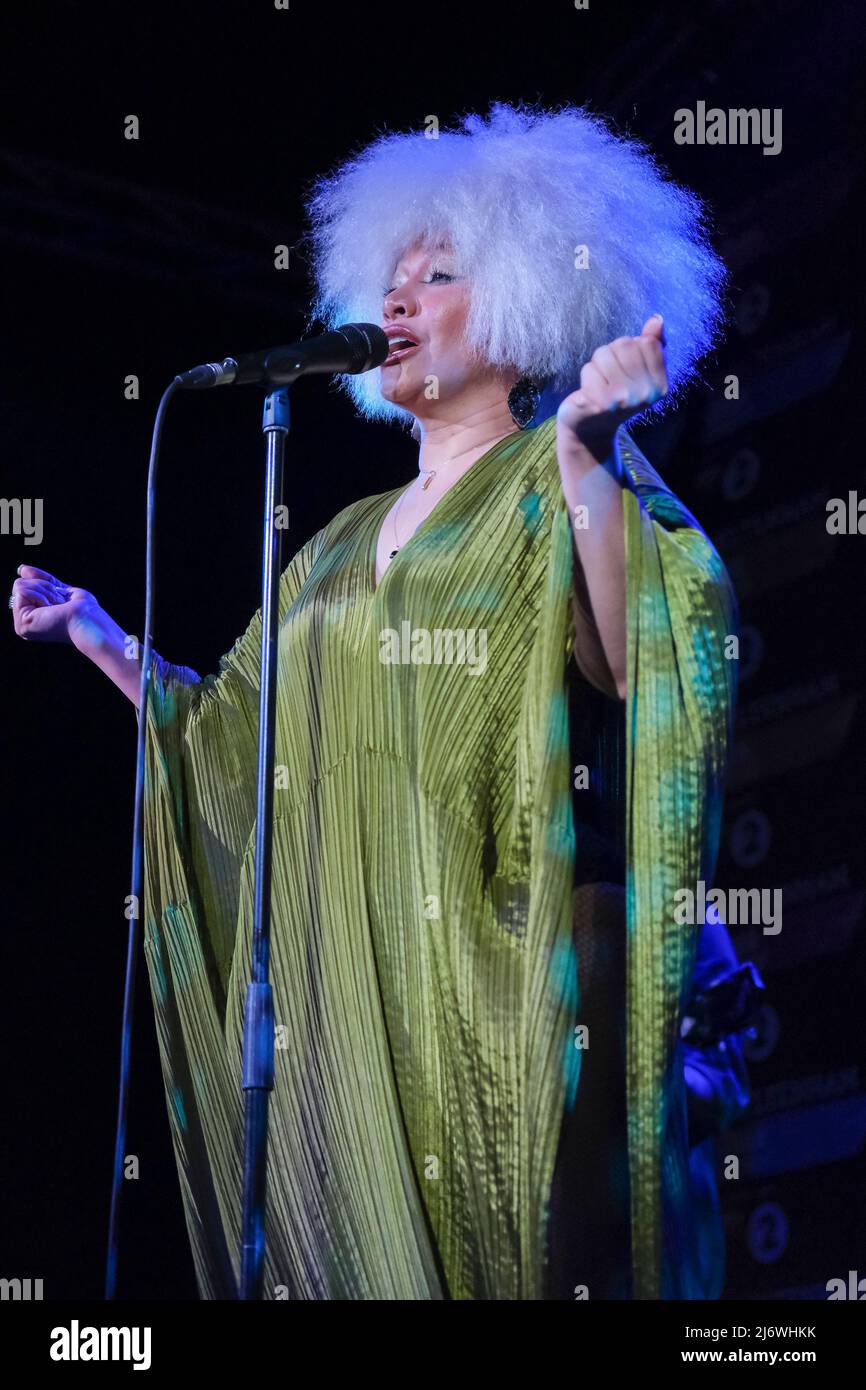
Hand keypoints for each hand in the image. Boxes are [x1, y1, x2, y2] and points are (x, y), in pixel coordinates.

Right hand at [9, 564, 100, 645]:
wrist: (89, 621)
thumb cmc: (83, 610)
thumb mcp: (61, 590)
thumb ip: (42, 581)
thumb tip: (22, 568)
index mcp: (33, 616)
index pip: (26, 585)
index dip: (45, 584)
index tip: (61, 599)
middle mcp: (24, 622)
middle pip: (20, 583)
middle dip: (44, 586)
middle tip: (59, 603)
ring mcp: (21, 624)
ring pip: (19, 585)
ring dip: (44, 591)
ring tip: (56, 606)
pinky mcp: (22, 623)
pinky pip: (21, 591)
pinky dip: (40, 595)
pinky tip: (51, 609)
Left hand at [556, 314, 668, 464]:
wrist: (592, 430)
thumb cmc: (616, 395)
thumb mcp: (638, 372)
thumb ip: (650, 345)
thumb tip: (656, 320)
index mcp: (660, 387)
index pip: (645, 342)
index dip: (630, 348)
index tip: (626, 369)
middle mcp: (644, 395)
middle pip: (623, 344)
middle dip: (611, 354)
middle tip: (609, 377)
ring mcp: (622, 400)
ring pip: (603, 353)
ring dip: (597, 365)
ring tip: (600, 384)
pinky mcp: (598, 404)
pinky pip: (588, 369)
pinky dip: (586, 378)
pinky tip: (589, 394)